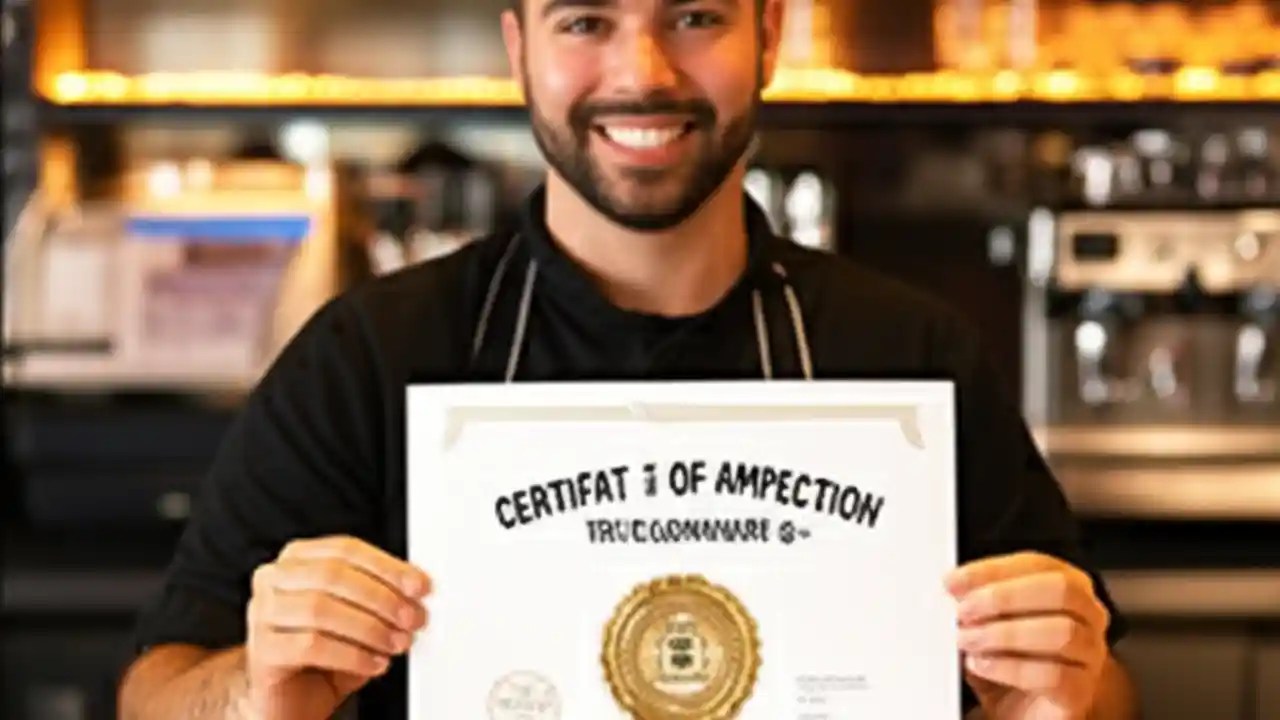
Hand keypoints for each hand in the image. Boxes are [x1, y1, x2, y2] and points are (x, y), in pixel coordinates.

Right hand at [246, 536, 430, 719]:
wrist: (288, 699)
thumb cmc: (324, 654)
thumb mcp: (357, 617)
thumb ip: (381, 598)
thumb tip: (417, 593)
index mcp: (298, 559)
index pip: (346, 550)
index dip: (387, 566)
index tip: (419, 585)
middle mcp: (273, 579)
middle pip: (332, 575)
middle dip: (382, 597)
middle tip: (412, 618)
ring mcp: (262, 614)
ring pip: (320, 609)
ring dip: (369, 627)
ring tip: (396, 643)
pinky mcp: (262, 651)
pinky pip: (310, 646)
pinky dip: (351, 654)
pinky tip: (374, 663)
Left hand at [946, 552, 1109, 719]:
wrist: (1022, 711)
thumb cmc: (1007, 659)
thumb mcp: (987, 623)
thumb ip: (977, 602)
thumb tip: (955, 587)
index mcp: (1067, 587)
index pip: (1038, 564)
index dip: (994, 570)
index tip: (955, 580)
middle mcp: (1087, 617)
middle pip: (1061, 591)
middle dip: (1005, 597)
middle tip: (964, 610)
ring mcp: (1090, 654)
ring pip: (1061, 632)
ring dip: (1005, 633)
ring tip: (969, 640)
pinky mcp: (1081, 691)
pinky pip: (1055, 675)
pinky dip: (1011, 667)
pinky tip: (982, 665)